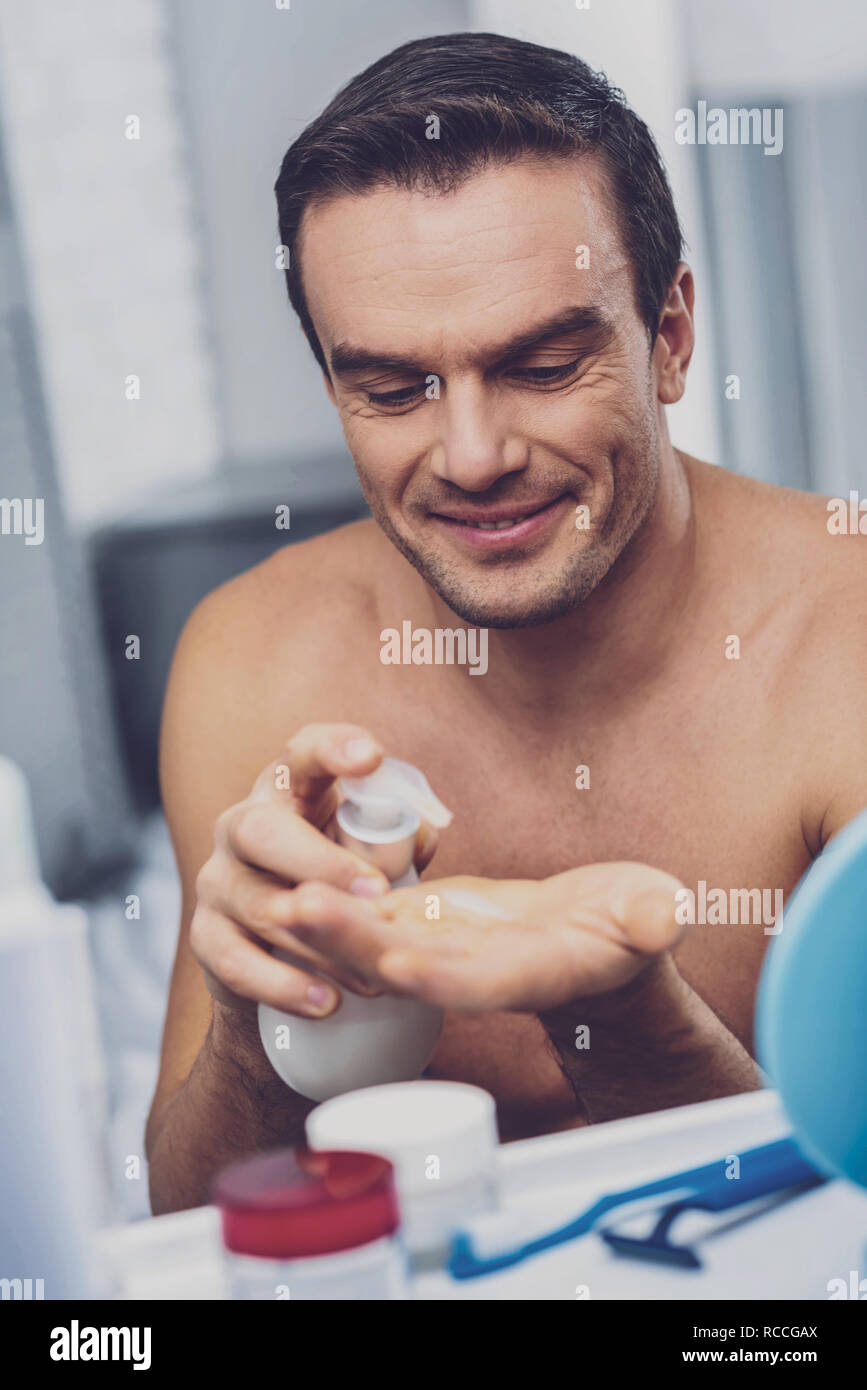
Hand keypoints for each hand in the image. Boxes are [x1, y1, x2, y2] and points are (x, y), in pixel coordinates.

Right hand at [189, 724, 438, 1018]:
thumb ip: (398, 841)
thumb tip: (418, 837)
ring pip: (261, 906)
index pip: (303, 754)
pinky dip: (284, 985)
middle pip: (263, 831)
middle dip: (320, 862)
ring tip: (373, 975)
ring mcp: (218, 881)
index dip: (333, 749)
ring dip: (320, 943)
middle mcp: (242, 826)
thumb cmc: (342, 883)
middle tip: (377, 894)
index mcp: (289, 792)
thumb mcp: (372, 854)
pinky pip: (237, 962)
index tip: (370, 756)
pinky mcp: (206, 936)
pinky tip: (326, 1001)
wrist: (282, 954)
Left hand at [285, 862, 687, 1012]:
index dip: (442, 975)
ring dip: (334, 923)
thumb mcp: (652, 918)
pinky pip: (378, 914)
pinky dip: (342, 903)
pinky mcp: (431, 922)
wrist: (598, 938)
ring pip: (382, 938)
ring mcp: (449, 948)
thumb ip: (652, 920)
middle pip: (411, 962)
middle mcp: (477, 970)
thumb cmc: (635, 927)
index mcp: (533, 974)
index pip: (483, 984)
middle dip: (357, 942)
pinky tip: (299, 878)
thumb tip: (661, 917)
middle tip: (304, 909)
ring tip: (286, 892)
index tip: (398, 963)